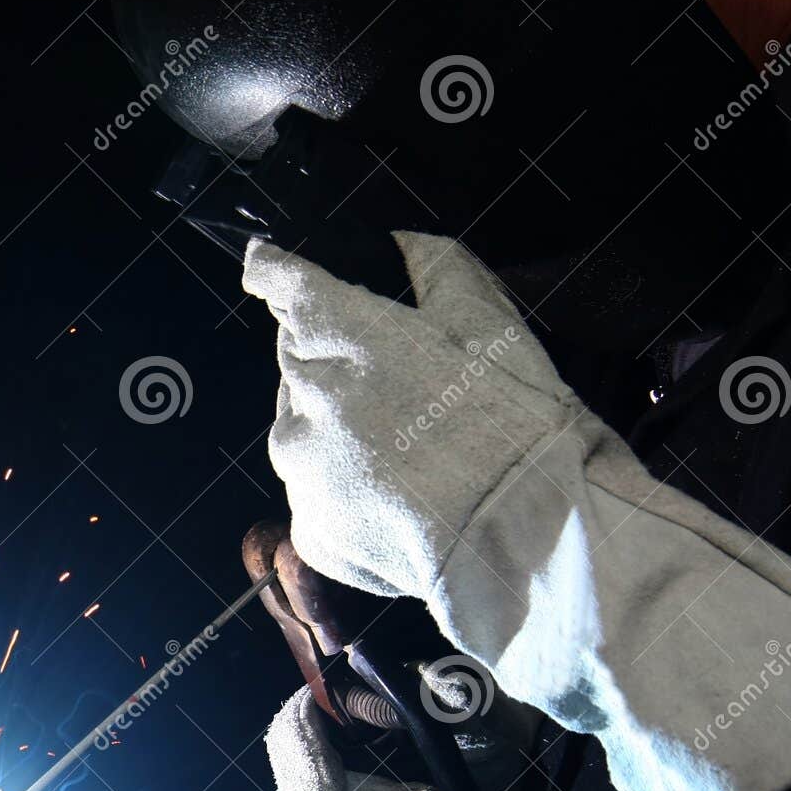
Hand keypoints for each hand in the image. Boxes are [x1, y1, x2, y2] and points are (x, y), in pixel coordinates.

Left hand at [242, 231, 586, 599]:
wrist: (528, 543)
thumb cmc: (520, 427)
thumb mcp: (493, 327)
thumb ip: (438, 271)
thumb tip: (401, 247)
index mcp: (347, 338)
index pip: (287, 286)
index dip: (273, 270)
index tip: (262, 263)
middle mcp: (306, 402)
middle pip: (296, 363)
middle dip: (330, 365)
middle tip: (398, 390)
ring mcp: (303, 473)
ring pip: (301, 433)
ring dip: (336, 433)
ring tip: (410, 459)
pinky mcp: (311, 532)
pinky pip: (315, 498)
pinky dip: (345, 495)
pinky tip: (399, 504)